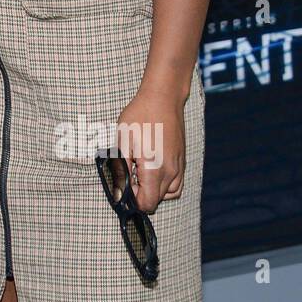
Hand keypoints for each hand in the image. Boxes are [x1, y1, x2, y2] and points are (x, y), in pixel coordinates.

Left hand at [114, 87, 185, 213]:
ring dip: (153, 191)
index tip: (123, 185)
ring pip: (168, 194)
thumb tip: (119, 192)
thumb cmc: (140, 116)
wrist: (163, 98)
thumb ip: (121, 170)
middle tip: (128, 173)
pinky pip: (176, 184)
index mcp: (154, 169)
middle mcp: (171, 172)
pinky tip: (152, 170)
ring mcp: (179, 167)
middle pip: (156, 201)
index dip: (132, 200)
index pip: (147, 204)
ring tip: (140, 173)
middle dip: (140, 194)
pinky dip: (165, 185)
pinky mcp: (182, 161)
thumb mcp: (122, 141)